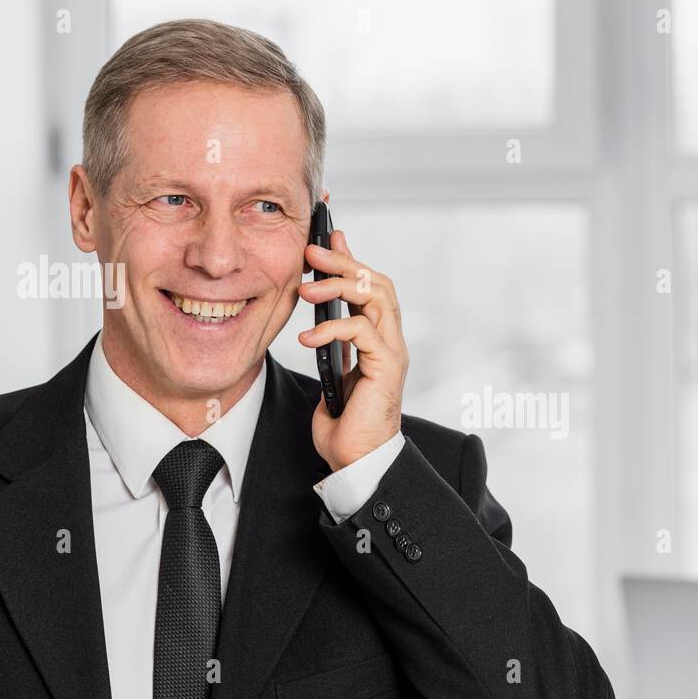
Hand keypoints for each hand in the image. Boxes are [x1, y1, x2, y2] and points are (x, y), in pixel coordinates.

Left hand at [297, 229, 407, 470]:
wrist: (356, 460)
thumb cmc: (344, 423)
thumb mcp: (331, 371)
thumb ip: (331, 344)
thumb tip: (318, 320)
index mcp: (379, 337)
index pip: (369, 284)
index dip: (349, 258)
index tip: (327, 237)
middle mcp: (391, 339)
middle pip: (376, 281)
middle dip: (343, 262)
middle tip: (310, 252)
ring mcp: (392, 351)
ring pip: (376, 296)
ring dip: (338, 286)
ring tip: (305, 288)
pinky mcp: (387, 366)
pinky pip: (363, 330)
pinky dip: (332, 328)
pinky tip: (306, 338)